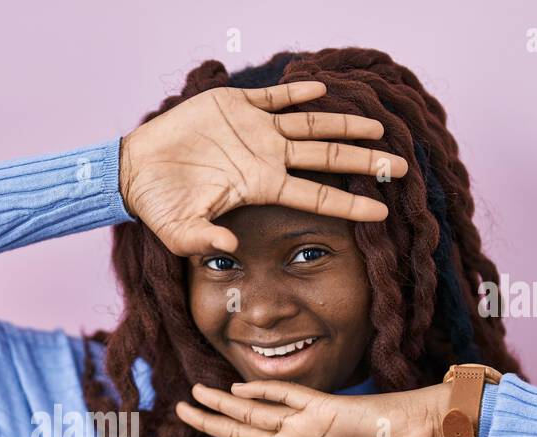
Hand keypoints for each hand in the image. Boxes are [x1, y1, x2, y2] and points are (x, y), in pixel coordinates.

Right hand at [117, 81, 408, 256]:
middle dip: (365, 162)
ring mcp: (255, 131)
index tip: (383, 212)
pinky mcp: (236, 105)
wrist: (134, 171)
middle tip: (402, 166)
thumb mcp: (180, 233)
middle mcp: (266, 158)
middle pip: (327, 159)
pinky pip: (276, 98)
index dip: (350, 205)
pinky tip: (323, 91)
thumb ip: (206, 239)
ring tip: (379, 129)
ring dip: (345, 127)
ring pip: (312, 126)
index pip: (316, 196)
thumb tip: (233, 246)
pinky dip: (299, 93)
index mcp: (260, 187)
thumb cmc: (158, 206)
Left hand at [175, 380, 452, 436]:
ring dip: (223, 406)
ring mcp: (309, 422)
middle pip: (243, 434)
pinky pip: (288, 397)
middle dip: (209, 424)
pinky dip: (263, 394)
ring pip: (255, 414)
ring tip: (193, 396)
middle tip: (179, 411)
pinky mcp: (324, 407)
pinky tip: (236, 391)